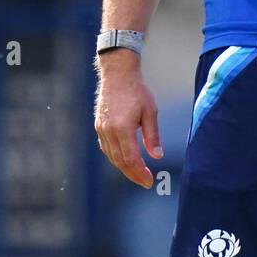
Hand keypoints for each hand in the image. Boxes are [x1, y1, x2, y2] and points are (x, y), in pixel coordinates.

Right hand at [93, 50, 161, 187]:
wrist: (117, 74)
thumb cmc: (137, 91)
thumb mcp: (150, 112)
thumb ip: (152, 136)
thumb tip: (157, 156)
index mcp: (122, 128)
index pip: (131, 158)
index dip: (140, 172)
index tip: (149, 181)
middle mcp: (109, 131)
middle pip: (119, 161)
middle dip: (132, 174)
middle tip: (144, 182)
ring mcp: (101, 129)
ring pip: (111, 156)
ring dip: (123, 168)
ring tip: (136, 174)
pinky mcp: (99, 126)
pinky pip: (106, 148)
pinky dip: (115, 157)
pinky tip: (124, 160)